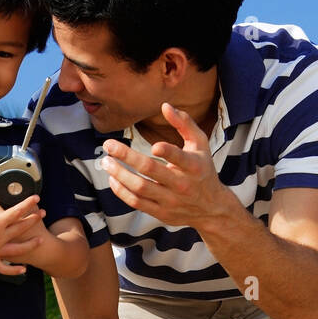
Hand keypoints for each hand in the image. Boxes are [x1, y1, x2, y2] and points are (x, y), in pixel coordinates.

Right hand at [0, 184, 43, 274]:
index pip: (15, 212)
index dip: (27, 204)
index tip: (35, 197)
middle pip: (20, 228)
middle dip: (33, 220)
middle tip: (42, 214)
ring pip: (18, 249)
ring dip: (30, 245)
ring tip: (40, 240)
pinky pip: (5, 267)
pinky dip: (14, 270)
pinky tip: (24, 269)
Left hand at [100, 102, 232, 228]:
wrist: (211, 208)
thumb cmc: (203, 169)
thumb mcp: (200, 144)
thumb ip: (184, 123)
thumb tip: (165, 106)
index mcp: (193, 166)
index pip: (179, 158)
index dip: (167, 152)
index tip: (154, 146)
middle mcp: (181, 184)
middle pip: (151, 170)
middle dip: (127, 156)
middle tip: (108, 145)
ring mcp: (170, 200)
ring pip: (140, 188)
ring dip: (119, 174)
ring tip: (106, 161)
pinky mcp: (161, 213)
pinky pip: (136, 203)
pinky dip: (122, 191)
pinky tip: (113, 179)